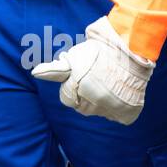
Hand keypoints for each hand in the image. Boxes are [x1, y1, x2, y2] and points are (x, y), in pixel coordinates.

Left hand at [31, 16, 155, 124]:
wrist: (131, 50)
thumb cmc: (99, 52)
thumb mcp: (74, 58)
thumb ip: (55, 70)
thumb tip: (35, 73)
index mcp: (77, 91)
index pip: (67, 98)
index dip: (73, 85)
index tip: (83, 74)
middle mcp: (93, 104)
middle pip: (82, 108)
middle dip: (85, 95)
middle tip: (97, 78)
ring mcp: (110, 110)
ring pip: (99, 111)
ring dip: (101, 101)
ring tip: (109, 82)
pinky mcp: (125, 114)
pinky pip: (116, 116)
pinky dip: (117, 107)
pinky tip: (119, 91)